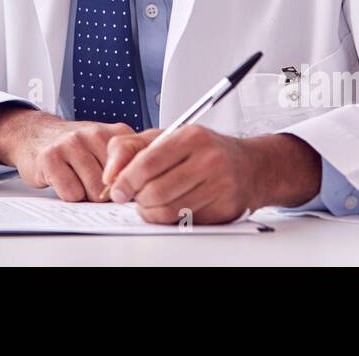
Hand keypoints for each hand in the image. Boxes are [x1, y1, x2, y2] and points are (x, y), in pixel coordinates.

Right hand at [0, 104, 135, 201]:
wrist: (36, 133)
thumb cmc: (75, 147)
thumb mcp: (106, 147)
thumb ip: (126, 164)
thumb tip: (139, 194)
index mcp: (116, 133)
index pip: (135, 171)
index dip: (127, 187)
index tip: (120, 190)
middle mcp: (95, 134)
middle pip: (114, 186)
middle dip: (104, 195)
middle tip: (91, 184)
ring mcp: (72, 144)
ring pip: (93, 191)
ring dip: (85, 195)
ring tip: (76, 180)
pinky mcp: (50, 157)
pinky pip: (70, 192)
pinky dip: (67, 195)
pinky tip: (62, 180)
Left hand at [101, 127, 322, 224]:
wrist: (249, 165)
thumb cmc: (202, 151)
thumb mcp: (165, 137)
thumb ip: (129, 148)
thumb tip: (109, 174)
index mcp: (191, 136)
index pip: (149, 162)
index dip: (126, 180)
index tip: (116, 190)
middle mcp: (209, 159)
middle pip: (157, 191)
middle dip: (138, 199)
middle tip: (135, 197)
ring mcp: (221, 185)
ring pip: (170, 211)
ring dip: (152, 212)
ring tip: (150, 203)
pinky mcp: (226, 209)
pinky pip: (186, 223)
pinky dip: (172, 220)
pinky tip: (172, 207)